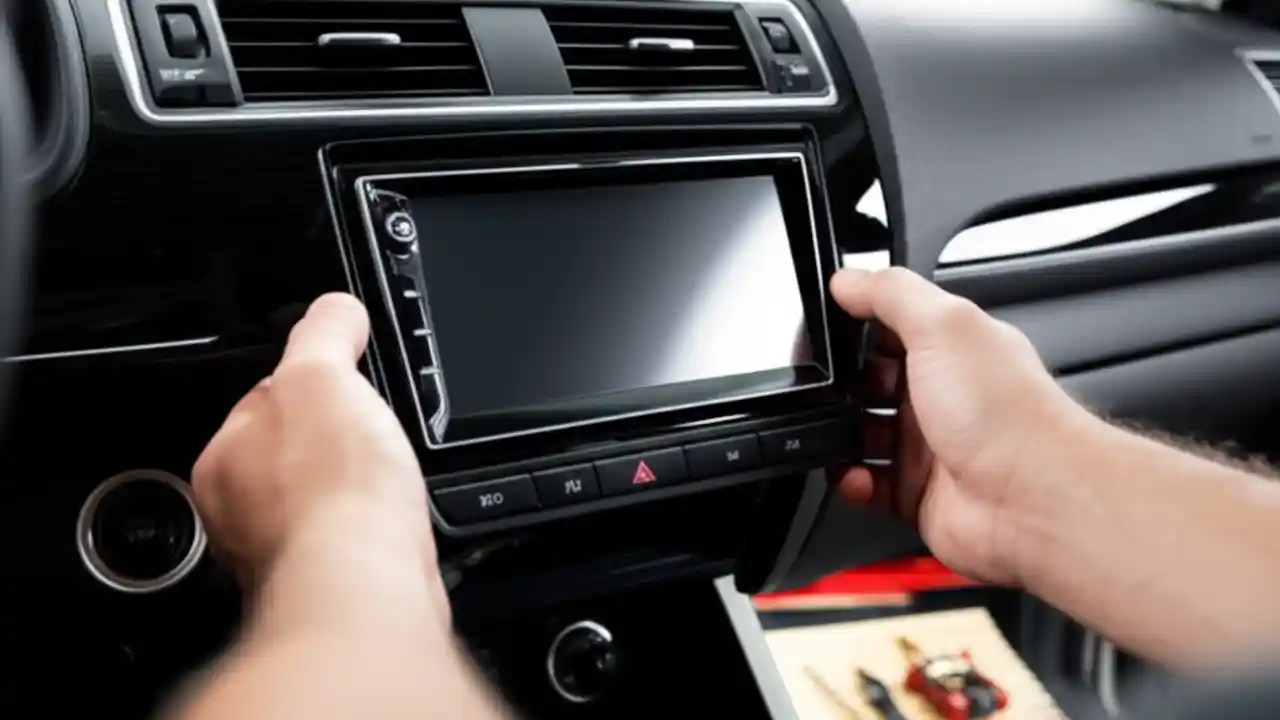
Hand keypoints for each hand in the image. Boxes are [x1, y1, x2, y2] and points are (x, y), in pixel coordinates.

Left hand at [192, 294, 434, 592]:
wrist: (365, 584)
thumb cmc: (331, 491)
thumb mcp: (322, 374)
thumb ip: (323, 333)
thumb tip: (336, 308)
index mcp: (223, 459)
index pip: (264, 400)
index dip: (311, 382)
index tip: (345, 376)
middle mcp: (242, 515)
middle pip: (295, 453)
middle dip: (335, 440)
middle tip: (374, 429)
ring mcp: (285, 555)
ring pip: (323, 501)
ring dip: (355, 488)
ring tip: (387, 477)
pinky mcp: (330, 586)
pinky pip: (352, 540)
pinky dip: (373, 528)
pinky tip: (393, 521)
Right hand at [830, 268, 1096, 584]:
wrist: (1033, 499)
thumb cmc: (1007, 415)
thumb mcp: (943, 326)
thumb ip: (892, 294)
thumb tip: (848, 278)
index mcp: (952, 350)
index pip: (892, 328)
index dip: (857, 328)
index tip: (826, 331)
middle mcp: (942, 397)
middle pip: (871, 385)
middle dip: (841, 387)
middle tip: (827, 390)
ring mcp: (929, 448)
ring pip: (863, 437)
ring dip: (840, 436)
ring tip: (834, 433)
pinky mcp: (917, 495)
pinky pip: (867, 486)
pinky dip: (851, 482)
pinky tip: (854, 474)